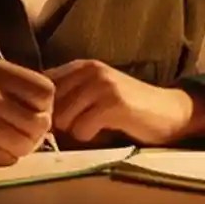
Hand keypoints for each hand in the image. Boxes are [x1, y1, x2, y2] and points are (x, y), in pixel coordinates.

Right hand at [0, 55, 54, 166]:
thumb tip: (47, 108)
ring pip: (26, 144)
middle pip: (39, 121)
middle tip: (19, 131)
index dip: (44, 105)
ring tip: (1, 141)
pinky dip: (2, 159)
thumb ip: (10, 84)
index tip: (33, 111)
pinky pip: (7, 161)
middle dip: (34, 131)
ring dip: (19, 147)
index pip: (44, 90)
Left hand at [46, 60, 193, 146]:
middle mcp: (89, 70)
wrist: (170, 111)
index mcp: (82, 66)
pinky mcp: (113, 103)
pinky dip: (90, 137)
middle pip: (50, 106)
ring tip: (96, 127)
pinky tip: (107, 130)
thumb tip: (34, 115)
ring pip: (63, 119)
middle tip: (82, 127)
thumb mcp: (96, 92)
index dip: (45, 109)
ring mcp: (102, 85)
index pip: (42, 87)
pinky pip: (81, 130)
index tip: (59, 121)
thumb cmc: (130, 108)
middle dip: (60, 124)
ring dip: (75, 132)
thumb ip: (69, 96)